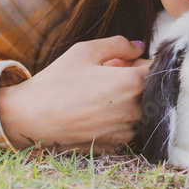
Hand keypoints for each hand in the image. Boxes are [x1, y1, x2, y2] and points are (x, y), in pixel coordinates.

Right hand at [0, 36, 152, 152]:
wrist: (31, 117)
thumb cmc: (57, 80)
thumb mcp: (85, 51)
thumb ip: (119, 44)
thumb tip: (139, 47)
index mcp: (131, 83)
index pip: (157, 70)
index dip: (142, 63)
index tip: (125, 61)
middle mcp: (134, 109)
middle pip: (149, 91)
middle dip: (135, 81)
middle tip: (109, 75)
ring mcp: (126, 130)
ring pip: (139, 110)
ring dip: (128, 100)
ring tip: (100, 94)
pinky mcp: (115, 144)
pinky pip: (127, 127)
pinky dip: (118, 118)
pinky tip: (95, 111)